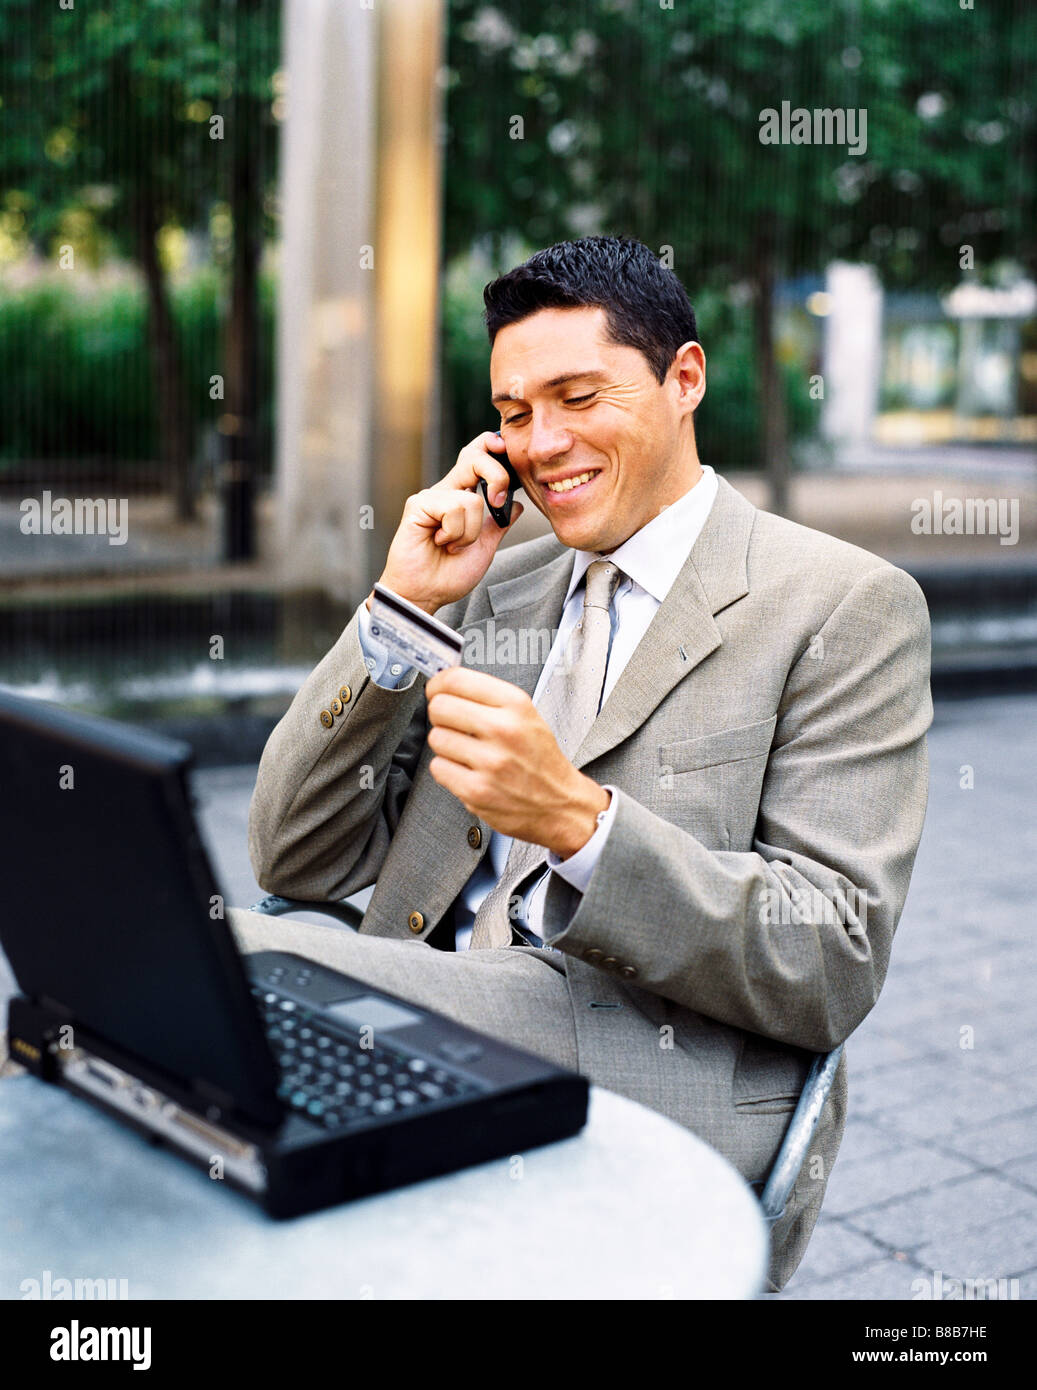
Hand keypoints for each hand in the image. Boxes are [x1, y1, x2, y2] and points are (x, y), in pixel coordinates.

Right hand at [374, 433, 522, 615]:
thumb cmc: (448, 575)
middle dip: (496, 475)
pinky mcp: (418, 505)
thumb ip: (498, 525)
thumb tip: (517, 505)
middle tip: (497, 503)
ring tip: (453, 546)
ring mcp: (431, 498)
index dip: (491, 448)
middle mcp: (446, 492)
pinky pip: (454, 509)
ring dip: (470, 532)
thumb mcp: (485, 548)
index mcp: (461, 498)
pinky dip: (455, 533)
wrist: (426, 595)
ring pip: (471, 499)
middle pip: (474, 457)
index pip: (477, 458)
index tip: (505, 450)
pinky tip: (440, 543)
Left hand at [425, 667, 609, 857]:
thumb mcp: (527, 716)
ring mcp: (489, 762)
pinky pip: (438, 768)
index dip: (438, 684)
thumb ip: (488, 698)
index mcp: (516, 705)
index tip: (436, 690)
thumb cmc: (541, 761)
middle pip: (440, 707)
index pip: (457, 680)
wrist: (560, 804)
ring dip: (446, 745)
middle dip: (441, 715)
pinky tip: (467, 771)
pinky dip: (448, 770)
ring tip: (467, 752)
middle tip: (453, 724)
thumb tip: (446, 685)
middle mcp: (503, 730)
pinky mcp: (476, 791)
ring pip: (436, 738)